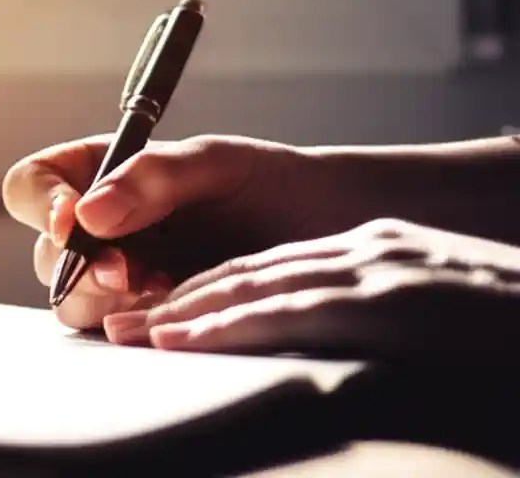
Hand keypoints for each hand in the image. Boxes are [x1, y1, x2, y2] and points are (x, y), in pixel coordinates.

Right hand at [2, 134, 352, 329]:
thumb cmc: (269, 183)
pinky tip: (175, 312)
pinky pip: (114, 333)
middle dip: (81, 267)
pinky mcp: (145, 320)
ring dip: (105, 302)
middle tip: (128, 273)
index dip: (42, 205)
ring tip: (162, 290)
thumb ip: (152, 176)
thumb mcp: (215, 162)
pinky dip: (136, 327)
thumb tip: (87, 213)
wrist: (326, 233)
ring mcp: (119, 278)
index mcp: (99, 173)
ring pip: (72, 302)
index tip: (74, 221)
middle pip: (47, 254)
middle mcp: (98, 228)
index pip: (33, 185)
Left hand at [104, 218, 519, 361]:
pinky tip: (184, 338)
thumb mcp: (440, 314)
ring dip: (185, 311)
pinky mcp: (393, 299)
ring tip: (128, 333)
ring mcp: (380, 269)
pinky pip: (291, 310)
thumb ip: (378, 318)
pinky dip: (228, 323)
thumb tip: (334, 349)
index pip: (272, 268)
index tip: (158, 317)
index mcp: (377, 251)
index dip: (209, 293)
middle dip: (179, 298)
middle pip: (250, 270)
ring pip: (256, 285)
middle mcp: (368, 248)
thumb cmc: (512, 326)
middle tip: (117, 325)